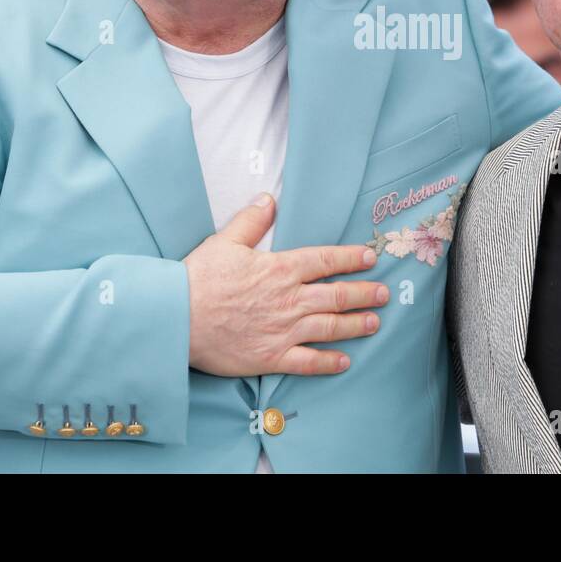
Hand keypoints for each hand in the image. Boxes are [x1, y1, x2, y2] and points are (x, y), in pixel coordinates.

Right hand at [182, 192, 388, 376]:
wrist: (176, 318)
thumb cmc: (198, 279)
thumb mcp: (225, 241)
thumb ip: (251, 220)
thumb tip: (268, 198)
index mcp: (280, 268)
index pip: (325, 260)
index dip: (351, 258)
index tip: (370, 257)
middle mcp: (289, 299)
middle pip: (336, 294)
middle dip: (364, 293)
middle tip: (384, 293)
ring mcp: (283, 330)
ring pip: (329, 326)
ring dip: (355, 324)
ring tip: (374, 322)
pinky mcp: (271, 357)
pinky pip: (307, 361)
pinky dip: (328, 362)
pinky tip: (344, 361)